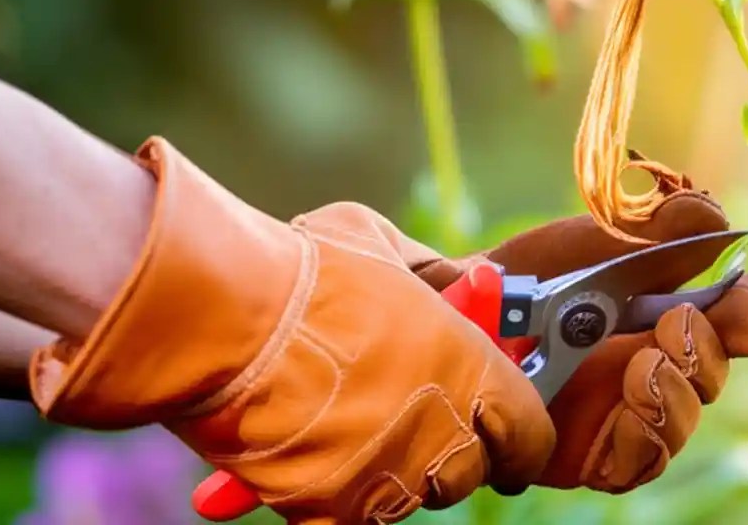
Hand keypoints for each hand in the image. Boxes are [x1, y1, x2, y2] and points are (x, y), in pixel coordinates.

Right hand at [28, 138, 553, 523]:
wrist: (219, 315)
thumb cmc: (309, 270)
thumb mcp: (389, 248)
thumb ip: (438, 275)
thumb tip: (472, 283)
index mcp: (471, 372)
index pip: (528, 431)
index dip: (519, 429)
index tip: (507, 426)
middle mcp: (439, 434)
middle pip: (470, 469)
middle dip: (454, 446)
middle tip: (422, 415)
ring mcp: (386, 478)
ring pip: (411, 495)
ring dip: (395, 467)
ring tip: (357, 420)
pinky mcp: (328, 510)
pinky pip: (349, 514)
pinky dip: (335, 490)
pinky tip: (314, 450)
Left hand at [412, 188, 747, 493]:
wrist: (462, 313)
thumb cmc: (536, 273)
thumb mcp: (598, 239)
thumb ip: (659, 229)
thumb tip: (718, 219)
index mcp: (681, 305)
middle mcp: (666, 360)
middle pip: (720, 368)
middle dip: (713, 346)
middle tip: (679, 321)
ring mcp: (632, 410)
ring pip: (686, 417)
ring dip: (680, 389)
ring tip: (645, 362)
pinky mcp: (597, 452)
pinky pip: (642, 461)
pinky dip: (648, 433)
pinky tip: (631, 399)